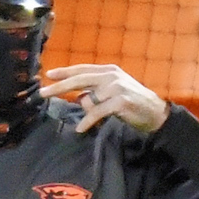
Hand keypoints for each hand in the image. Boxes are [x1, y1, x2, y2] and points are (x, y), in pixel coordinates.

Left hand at [42, 64, 167, 133]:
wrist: (156, 112)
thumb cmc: (133, 103)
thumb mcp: (113, 92)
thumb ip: (96, 91)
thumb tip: (78, 98)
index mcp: (108, 70)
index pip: (81, 69)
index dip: (64, 72)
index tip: (48, 75)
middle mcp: (111, 76)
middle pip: (78, 79)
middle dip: (59, 86)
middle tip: (43, 92)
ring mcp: (115, 88)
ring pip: (88, 99)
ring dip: (85, 112)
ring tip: (84, 123)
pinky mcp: (120, 102)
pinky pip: (96, 112)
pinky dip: (88, 121)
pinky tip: (81, 129)